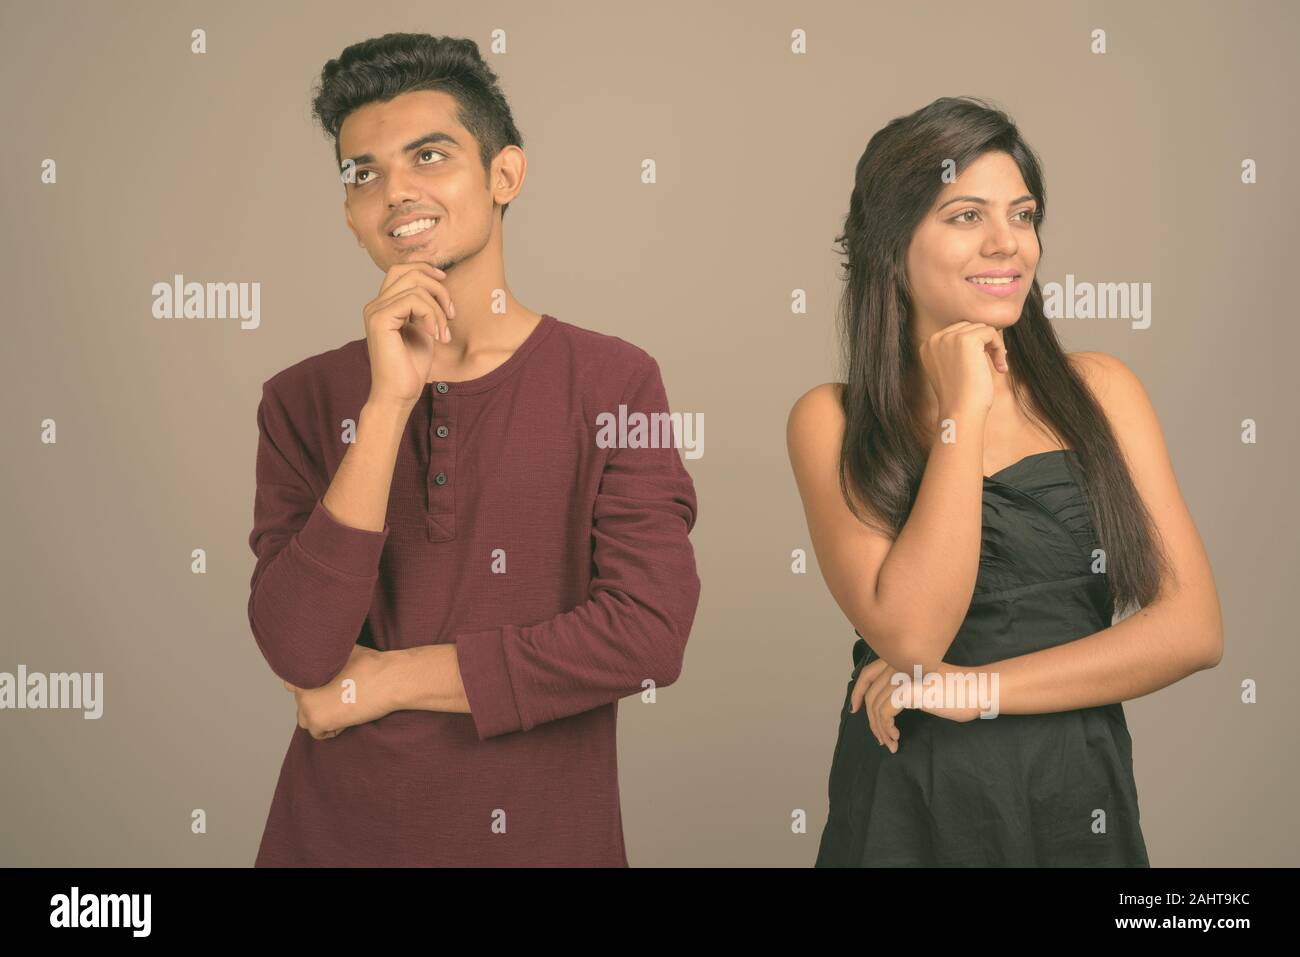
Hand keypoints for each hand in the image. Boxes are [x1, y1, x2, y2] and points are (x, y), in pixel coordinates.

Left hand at [282, 644, 395, 739]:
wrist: (387, 680)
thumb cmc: (372, 664)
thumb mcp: (344, 651)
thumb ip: (327, 658)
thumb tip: (326, 655)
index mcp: (305, 668)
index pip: (291, 684)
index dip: (311, 687)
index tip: (326, 688)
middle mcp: (300, 685)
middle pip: (301, 702)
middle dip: (318, 702)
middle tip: (340, 696)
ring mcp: (306, 703)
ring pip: (305, 718)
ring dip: (322, 716)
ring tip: (343, 706)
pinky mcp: (316, 720)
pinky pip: (317, 732)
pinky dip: (332, 729)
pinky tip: (347, 716)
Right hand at [363, 262, 455, 407]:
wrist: (399, 394)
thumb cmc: (411, 367)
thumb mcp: (424, 329)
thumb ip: (426, 307)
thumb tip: (438, 284)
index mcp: (384, 305)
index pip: (402, 270)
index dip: (425, 269)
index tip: (446, 282)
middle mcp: (375, 305)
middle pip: (407, 270)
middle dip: (437, 286)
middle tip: (451, 313)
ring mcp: (375, 311)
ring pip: (414, 286)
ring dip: (438, 308)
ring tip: (444, 333)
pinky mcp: (379, 319)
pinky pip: (413, 300)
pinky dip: (431, 315)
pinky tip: (436, 335)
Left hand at [850, 657, 980, 753]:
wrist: (976, 690)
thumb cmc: (954, 691)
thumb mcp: (921, 684)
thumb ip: (902, 686)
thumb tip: (881, 707)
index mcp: (899, 659)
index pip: (867, 674)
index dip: (857, 692)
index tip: (854, 709)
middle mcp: (897, 663)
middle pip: (870, 694)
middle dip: (872, 720)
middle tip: (881, 739)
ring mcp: (901, 675)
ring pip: (876, 706)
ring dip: (881, 729)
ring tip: (892, 743)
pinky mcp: (908, 689)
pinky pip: (885, 712)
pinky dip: (887, 728)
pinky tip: (897, 737)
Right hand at [918, 320, 1007, 415]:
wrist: (960, 411)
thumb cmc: (960, 396)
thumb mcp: (950, 369)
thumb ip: (955, 350)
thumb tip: (980, 332)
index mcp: (927, 346)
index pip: (957, 331)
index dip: (974, 344)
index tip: (984, 361)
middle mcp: (935, 339)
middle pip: (969, 326)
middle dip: (984, 342)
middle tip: (995, 363)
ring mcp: (950, 338)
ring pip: (981, 328)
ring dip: (994, 346)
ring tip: (998, 366)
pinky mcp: (967, 340)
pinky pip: (991, 333)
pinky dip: (1000, 349)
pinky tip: (1000, 367)